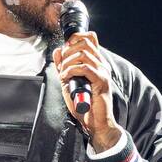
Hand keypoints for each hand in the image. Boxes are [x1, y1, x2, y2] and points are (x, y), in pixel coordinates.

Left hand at [52, 32, 120, 149]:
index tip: (65, 49)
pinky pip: (84, 68)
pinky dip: (71, 70)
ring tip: (63, 74)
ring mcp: (103, 72)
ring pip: (83, 54)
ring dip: (67, 62)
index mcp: (96, 62)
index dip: (75, 38)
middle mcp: (102, 64)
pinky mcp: (102, 81)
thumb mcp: (69, 82)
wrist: (96, 123)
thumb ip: (63, 66)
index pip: (90, 38)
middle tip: (62, 65)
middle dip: (68, 51)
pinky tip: (66, 78)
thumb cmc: (84, 105)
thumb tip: (58, 51)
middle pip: (85, 42)